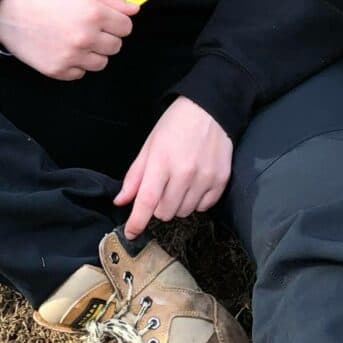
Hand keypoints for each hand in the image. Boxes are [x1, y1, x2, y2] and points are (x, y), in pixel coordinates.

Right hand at [0, 0, 135, 80]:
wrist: (4, 10)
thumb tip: (135, 9)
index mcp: (94, 14)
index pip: (126, 27)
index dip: (116, 21)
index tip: (103, 17)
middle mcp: (86, 38)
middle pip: (116, 46)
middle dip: (106, 36)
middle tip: (85, 26)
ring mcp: (71, 57)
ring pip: (101, 63)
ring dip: (93, 52)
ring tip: (74, 38)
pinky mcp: (57, 70)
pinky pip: (80, 74)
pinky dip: (75, 64)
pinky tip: (62, 48)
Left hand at [114, 97, 231, 238]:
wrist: (211, 109)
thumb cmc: (175, 125)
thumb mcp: (149, 146)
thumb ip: (135, 176)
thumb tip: (121, 201)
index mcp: (161, 162)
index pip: (147, 201)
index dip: (137, 222)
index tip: (130, 233)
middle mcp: (184, 173)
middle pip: (165, 212)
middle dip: (158, 207)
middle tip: (161, 188)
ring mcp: (205, 178)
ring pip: (184, 212)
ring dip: (177, 205)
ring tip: (178, 184)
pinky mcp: (221, 181)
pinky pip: (203, 207)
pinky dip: (195, 202)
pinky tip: (194, 185)